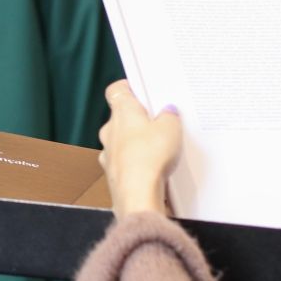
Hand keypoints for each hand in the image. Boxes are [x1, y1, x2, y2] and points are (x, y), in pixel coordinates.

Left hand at [99, 80, 182, 217]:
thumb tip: (168, 112)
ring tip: (163, 148)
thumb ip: (169, 117)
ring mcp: (109, 151)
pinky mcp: (114, 171)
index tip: (140, 88)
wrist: (137, 193)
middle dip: (140, 118)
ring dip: (139, 142)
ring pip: (124, 140)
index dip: (128, 87)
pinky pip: (127, 161)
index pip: (117, 90)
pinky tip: (156, 168)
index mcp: (122, 112)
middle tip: (161, 120)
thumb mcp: (171, 129)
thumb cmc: (149, 157)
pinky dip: (139, 162)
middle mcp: (110, 130)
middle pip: (122, 117)